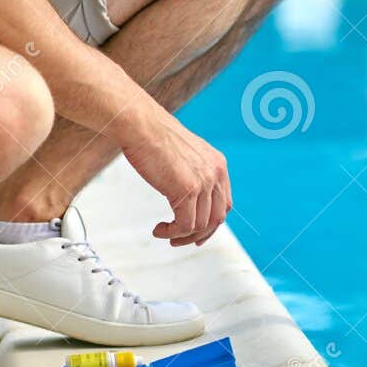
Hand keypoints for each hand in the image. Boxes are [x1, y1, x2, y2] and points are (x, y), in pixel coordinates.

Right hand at [121, 109, 231, 245]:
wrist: (142, 126)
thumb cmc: (155, 138)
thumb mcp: (186, 155)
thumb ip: (194, 173)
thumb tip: (191, 197)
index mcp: (218, 164)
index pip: (225, 203)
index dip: (212, 223)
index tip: (197, 233)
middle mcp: (216, 173)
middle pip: (217, 218)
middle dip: (199, 234)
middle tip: (180, 240)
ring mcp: (203, 182)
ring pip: (201, 225)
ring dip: (182, 236)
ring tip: (165, 234)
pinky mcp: (186, 190)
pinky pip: (185, 225)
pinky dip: (172, 233)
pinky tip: (159, 230)